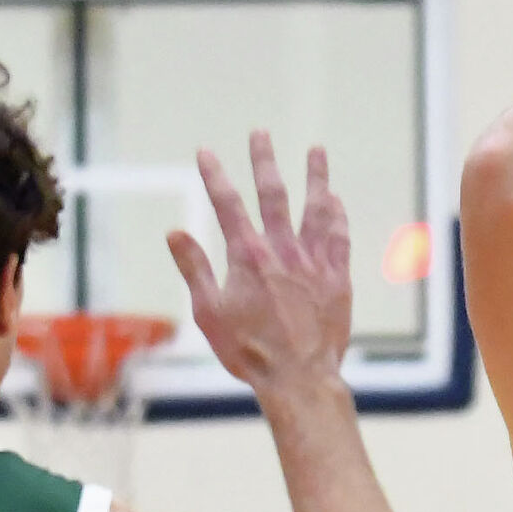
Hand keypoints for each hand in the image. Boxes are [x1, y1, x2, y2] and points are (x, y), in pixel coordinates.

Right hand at [168, 132, 352, 395]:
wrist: (298, 378)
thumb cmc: (248, 351)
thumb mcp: (208, 313)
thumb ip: (193, 268)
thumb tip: (174, 232)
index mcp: (247, 257)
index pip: (226, 204)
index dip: (214, 175)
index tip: (205, 152)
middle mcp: (282, 251)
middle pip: (273, 194)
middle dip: (263, 161)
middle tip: (260, 133)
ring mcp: (313, 262)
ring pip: (315, 208)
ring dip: (315, 177)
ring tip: (316, 150)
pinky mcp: (337, 279)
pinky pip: (338, 238)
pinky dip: (336, 215)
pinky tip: (334, 201)